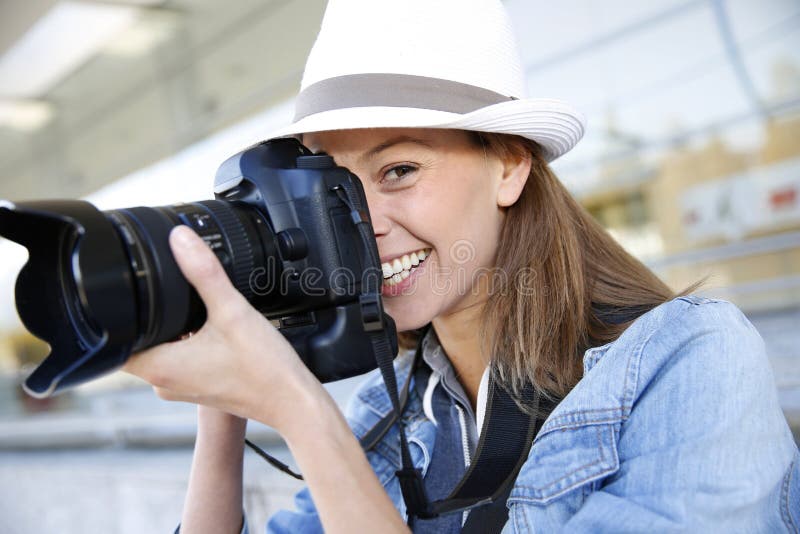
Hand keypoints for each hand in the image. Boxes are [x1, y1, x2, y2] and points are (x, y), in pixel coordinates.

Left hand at [123, 225, 325, 432]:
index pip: (114, 337)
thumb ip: (204, 272)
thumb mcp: (232, 311)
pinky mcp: (199, 386)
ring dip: (172, 328)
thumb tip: (181, 239)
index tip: (135, 289)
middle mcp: (164, 382)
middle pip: (138, 339)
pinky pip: (181, 358)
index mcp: (159, 368)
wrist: (292, 402)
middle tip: (172, 291)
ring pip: (161, 348)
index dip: (119, 310)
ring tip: (199, 312)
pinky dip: (189, 341)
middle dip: (151, 314)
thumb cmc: (264, 370)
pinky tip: (214, 330)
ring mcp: (181, 387)